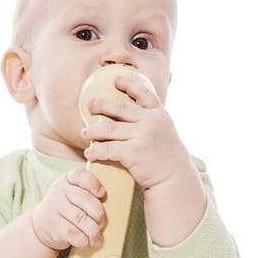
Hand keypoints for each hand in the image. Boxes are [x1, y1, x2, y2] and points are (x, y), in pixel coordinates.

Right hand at [31, 166, 106, 250]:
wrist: (41, 225)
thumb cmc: (65, 209)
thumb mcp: (72, 194)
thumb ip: (87, 193)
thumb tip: (109, 205)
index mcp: (67, 180)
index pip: (80, 175)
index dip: (94, 184)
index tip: (101, 194)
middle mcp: (59, 191)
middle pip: (86, 200)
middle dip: (99, 214)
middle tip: (101, 223)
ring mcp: (54, 208)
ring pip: (81, 219)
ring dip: (94, 231)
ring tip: (96, 237)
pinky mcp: (54, 226)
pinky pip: (74, 234)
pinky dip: (84, 240)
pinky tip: (86, 242)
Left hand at [81, 75, 189, 190]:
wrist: (174, 178)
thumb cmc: (167, 156)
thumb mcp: (165, 130)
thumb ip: (152, 119)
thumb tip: (134, 111)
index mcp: (158, 114)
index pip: (143, 93)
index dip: (129, 84)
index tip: (116, 79)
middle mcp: (150, 121)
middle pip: (120, 108)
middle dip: (102, 104)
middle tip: (90, 105)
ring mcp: (141, 136)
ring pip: (109, 128)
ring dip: (93, 130)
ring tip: (84, 132)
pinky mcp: (132, 153)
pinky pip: (107, 148)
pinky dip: (95, 151)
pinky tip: (89, 153)